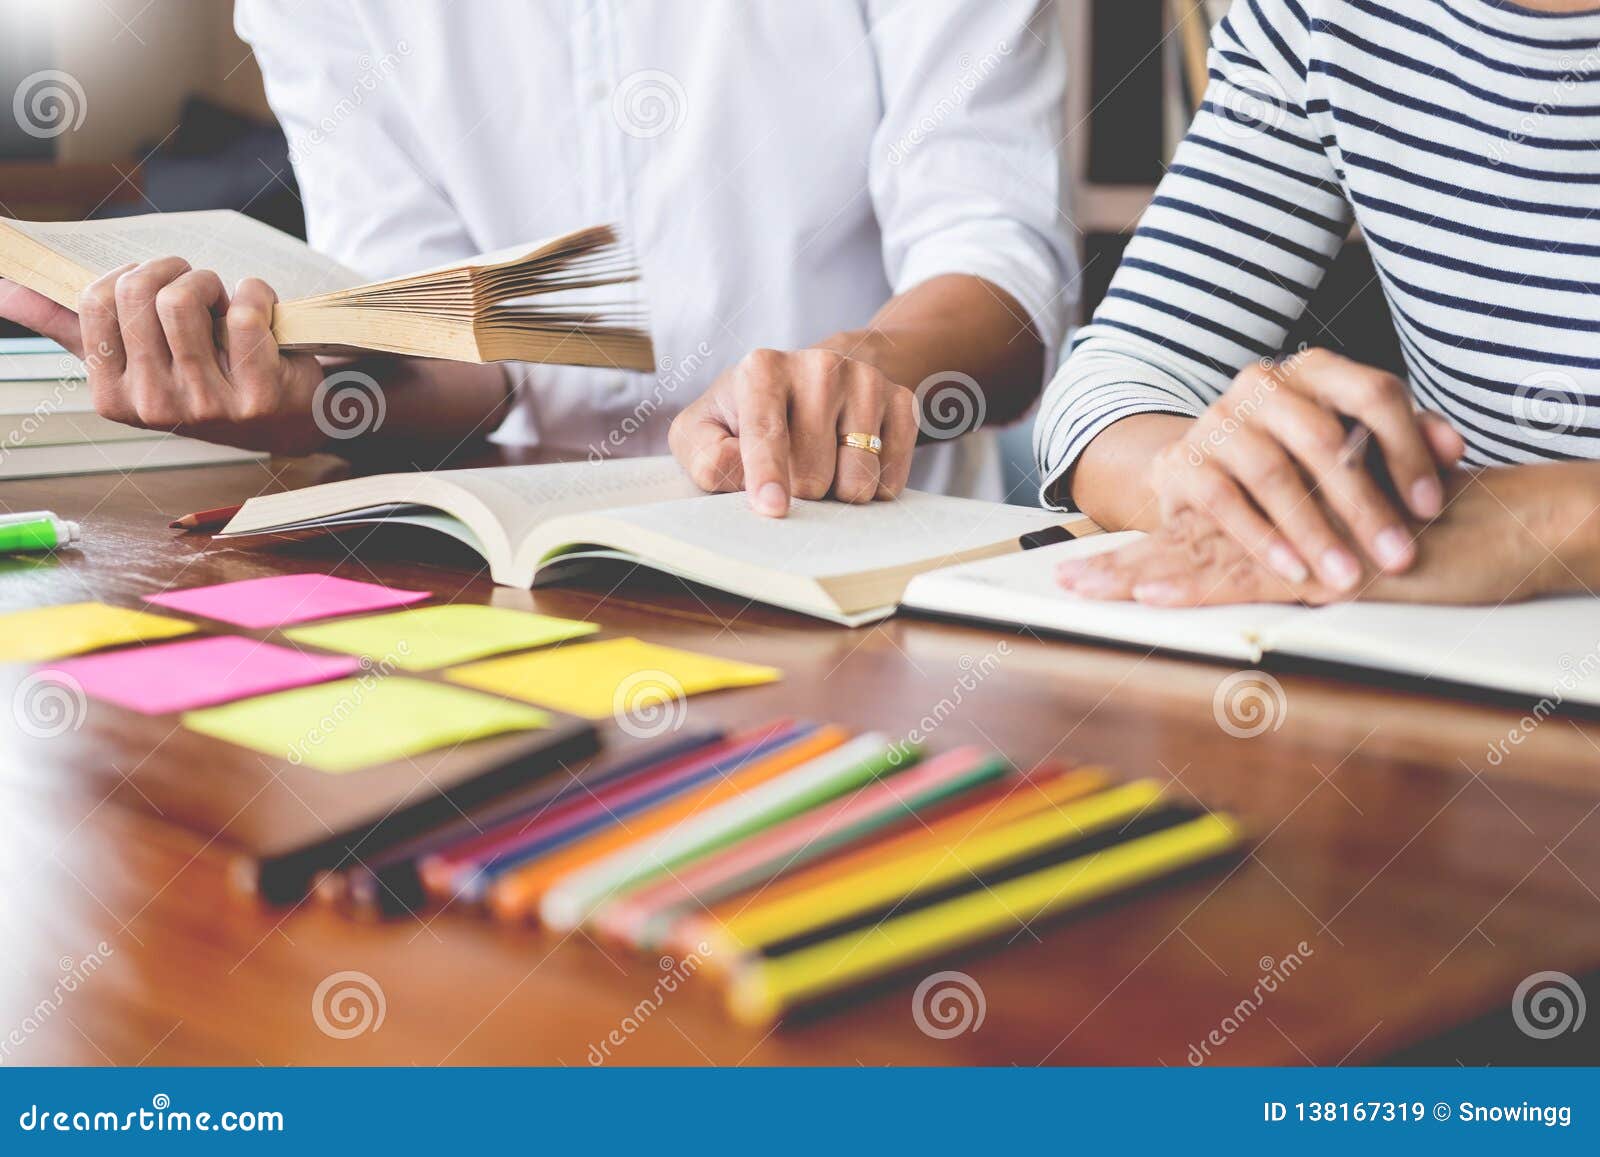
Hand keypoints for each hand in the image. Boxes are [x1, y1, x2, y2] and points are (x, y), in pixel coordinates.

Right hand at [0, 259, 327, 454]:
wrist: (288, 416)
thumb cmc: (205, 374)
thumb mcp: (134, 355)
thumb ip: (69, 324)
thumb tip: (4, 288)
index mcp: (112, 397)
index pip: (96, 299)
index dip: (134, 274)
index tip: (159, 285)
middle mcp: (155, 407)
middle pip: (140, 292)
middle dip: (175, 270)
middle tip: (199, 287)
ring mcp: (207, 406)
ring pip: (186, 299)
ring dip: (212, 282)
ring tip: (225, 302)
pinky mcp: (259, 395)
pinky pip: (245, 308)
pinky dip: (258, 294)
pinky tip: (263, 317)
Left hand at [668, 347, 918, 516]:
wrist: (812, 380)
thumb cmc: (745, 415)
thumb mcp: (703, 431)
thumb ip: (707, 456)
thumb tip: (739, 475)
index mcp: (764, 370)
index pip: (767, 432)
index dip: (768, 474)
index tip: (772, 508)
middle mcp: (819, 366)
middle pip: (813, 471)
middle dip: (801, 492)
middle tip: (792, 474)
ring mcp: (866, 381)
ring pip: (858, 478)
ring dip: (837, 493)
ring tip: (822, 467)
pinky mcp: (901, 402)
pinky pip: (891, 478)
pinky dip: (870, 488)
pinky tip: (852, 463)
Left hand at [1058, 466, 1591, 606]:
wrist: (1510, 527)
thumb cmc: (1443, 543)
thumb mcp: (1366, 559)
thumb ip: (1324, 563)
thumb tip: (1298, 583)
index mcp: (1284, 528)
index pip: (1202, 537)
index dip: (1146, 551)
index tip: (1091, 564)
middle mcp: (1282, 530)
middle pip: (1184, 544)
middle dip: (1120, 562)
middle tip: (1060, 575)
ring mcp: (1299, 546)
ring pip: (1201, 557)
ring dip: (1137, 573)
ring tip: (1081, 585)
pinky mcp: (1325, 568)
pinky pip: (1249, 577)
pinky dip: (1197, 584)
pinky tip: (1154, 594)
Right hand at [1145, 348, 1464, 591]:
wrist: (1203, 472)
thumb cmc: (1296, 461)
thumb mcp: (1356, 446)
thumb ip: (1407, 442)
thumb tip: (1453, 448)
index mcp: (1314, 371)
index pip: (1372, 394)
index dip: (1407, 452)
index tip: (1432, 508)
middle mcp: (1261, 385)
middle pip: (1321, 438)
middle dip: (1365, 504)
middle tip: (1399, 557)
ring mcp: (1216, 421)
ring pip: (1270, 472)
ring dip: (1314, 530)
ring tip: (1346, 578)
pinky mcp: (1180, 462)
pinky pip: (1222, 500)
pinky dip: (1262, 540)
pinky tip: (1295, 573)